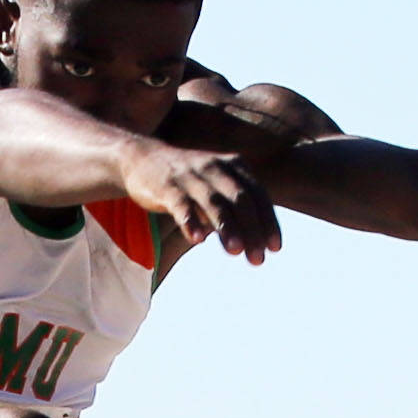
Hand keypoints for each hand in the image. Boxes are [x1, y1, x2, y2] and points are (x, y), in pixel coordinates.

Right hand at [124, 144, 280, 262]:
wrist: (142, 158)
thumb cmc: (188, 180)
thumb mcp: (218, 184)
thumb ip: (238, 206)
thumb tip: (260, 241)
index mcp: (233, 166)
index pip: (258, 195)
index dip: (268, 221)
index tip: (274, 248)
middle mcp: (215, 168)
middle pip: (240, 199)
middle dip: (252, 229)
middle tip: (258, 259)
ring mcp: (190, 176)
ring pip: (213, 202)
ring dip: (226, 227)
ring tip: (235, 251)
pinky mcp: (166, 186)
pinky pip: (181, 205)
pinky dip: (190, 221)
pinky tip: (197, 240)